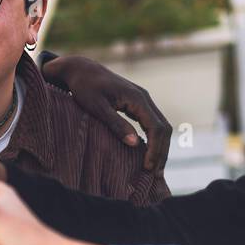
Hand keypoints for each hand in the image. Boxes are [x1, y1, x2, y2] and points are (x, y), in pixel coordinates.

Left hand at [43, 55, 171, 172]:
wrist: (80, 69)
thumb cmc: (85, 87)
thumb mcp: (97, 107)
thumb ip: (116, 124)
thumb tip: (135, 144)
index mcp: (137, 98)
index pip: (156, 127)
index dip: (156, 149)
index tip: (148, 168)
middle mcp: (145, 98)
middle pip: (164, 128)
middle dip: (162, 152)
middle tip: (156, 175)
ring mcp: (142, 100)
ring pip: (160, 126)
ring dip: (160, 147)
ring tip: (155, 169)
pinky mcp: (137, 104)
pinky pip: (152, 124)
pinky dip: (154, 139)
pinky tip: (148, 154)